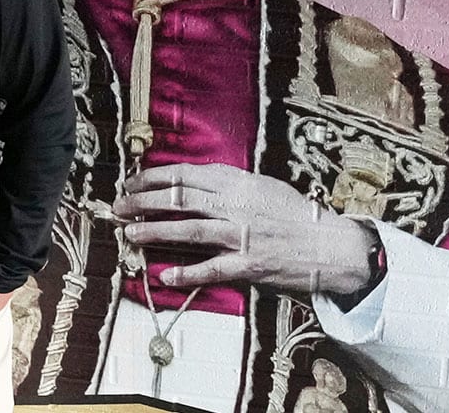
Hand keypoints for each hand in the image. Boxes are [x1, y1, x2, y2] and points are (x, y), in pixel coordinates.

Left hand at [115, 163, 375, 297]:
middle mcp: (236, 207)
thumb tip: (194, 180)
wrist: (329, 246)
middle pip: (179, 199)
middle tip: (119, 205)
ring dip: (154, 232)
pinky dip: (186, 272)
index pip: (186, 174)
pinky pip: (210, 269)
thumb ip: (230, 184)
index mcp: (238, 183)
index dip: (153, 177)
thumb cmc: (295, 216)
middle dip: (144, 201)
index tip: (133, 182)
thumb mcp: (263, 187)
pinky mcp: (248, 265)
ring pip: (188, 231)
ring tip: (129, 232)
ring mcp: (241, 237)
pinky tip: (164, 274)